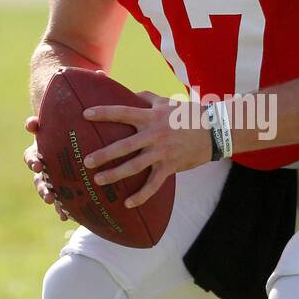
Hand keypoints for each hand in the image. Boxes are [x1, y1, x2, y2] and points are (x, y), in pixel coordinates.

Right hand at [24, 115, 70, 221]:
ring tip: (58, 208)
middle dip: (42, 189)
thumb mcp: (52, 124)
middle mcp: (42, 168)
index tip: (37, 165)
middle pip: (38, 181)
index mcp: (38, 152)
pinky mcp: (61, 188)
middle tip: (48, 196)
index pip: (30, 157)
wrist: (70, 137)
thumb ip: (40, 123)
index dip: (32, 161)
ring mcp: (51, 179)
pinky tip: (66, 217)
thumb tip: (31, 122)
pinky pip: (60, 200)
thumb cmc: (59, 128)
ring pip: (48, 192)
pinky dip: (61, 209)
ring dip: (51, 200)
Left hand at [82, 90, 212, 208]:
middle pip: (124, 146)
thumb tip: (128, 94)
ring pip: (135, 166)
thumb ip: (145, 98)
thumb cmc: (187, 114)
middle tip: (87, 161)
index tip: (85, 114)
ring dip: (115, 174)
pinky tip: (128, 203)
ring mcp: (162, 153)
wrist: (213, 131)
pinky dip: (141, 195)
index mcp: (151, 117)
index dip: (104, 113)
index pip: (123, 113)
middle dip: (104, 154)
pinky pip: (153, 184)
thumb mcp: (166, 102)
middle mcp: (154, 135)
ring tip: (98, 180)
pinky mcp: (170, 167)